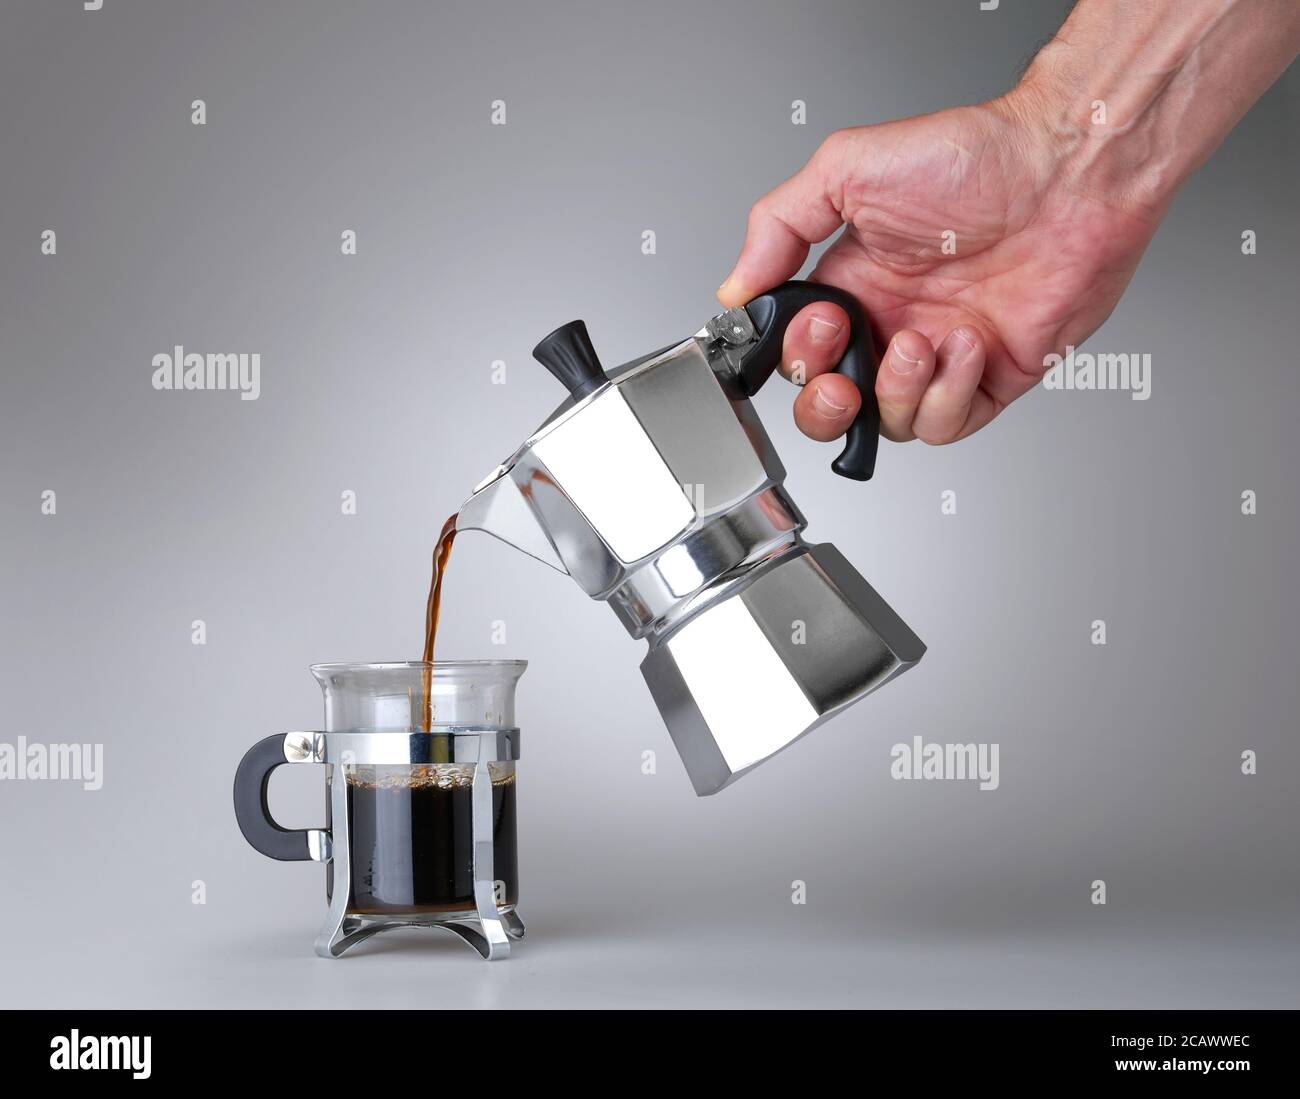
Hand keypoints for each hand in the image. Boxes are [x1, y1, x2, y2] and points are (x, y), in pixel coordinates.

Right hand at [717, 92, 1161, 445]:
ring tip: (922, 340)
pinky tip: (966, 343)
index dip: (798, 358)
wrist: (1069, 169)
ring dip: (897, 392)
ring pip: (889, 424)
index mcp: (852, 285)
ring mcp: (940, 357)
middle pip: (833, 407)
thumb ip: (778, 226)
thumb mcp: (846, 169)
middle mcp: (892, 325)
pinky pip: (949, 424)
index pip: (798, 354)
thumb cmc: (974, 158)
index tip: (819, 325)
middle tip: (843, 379)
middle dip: (826, 406)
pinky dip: (949, 394)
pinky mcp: (990, 378)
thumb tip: (735, 288)